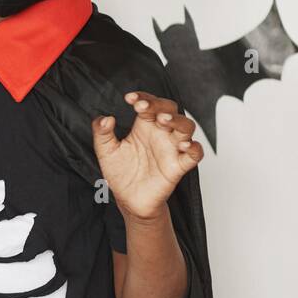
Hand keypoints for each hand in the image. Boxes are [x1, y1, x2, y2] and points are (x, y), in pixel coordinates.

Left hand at [92, 90, 203, 220]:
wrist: (128, 199)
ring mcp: (171, 149)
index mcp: (144, 127)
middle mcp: (160, 134)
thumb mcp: (105, 151)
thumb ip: (102, 133)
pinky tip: (185, 144)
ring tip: (163, 120)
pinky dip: (194, 148)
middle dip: (159, 105)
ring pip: (186, 127)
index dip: (142, 97)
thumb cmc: (120, 173)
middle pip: (170, 110)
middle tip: (144, 107)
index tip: (129, 98)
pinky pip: (195, 154)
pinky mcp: (178, 166)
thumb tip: (105, 118)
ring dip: (177, 121)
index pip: (149, 105)